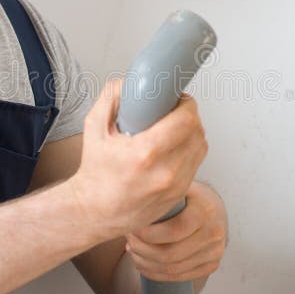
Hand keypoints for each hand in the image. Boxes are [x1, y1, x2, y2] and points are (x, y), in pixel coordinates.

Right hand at [71, 78, 208, 239]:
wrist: (96, 211)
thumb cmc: (96, 173)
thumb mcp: (94, 129)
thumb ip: (110, 98)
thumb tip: (129, 82)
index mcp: (144, 154)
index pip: (186, 119)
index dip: (185, 104)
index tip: (177, 99)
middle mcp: (164, 172)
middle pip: (197, 130)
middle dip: (188, 115)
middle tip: (174, 111)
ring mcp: (175, 186)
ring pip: (201, 146)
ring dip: (192, 132)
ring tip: (174, 128)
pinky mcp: (180, 193)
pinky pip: (196, 162)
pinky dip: (189, 150)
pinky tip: (173, 147)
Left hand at [124, 181, 227, 282]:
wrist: (214, 207)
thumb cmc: (190, 196)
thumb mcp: (180, 186)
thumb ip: (162, 190)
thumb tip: (130, 192)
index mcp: (205, 210)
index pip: (174, 230)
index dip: (148, 235)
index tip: (131, 229)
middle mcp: (214, 232)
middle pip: (170, 253)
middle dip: (142, 250)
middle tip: (128, 241)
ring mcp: (215, 251)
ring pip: (172, 268)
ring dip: (145, 262)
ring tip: (132, 250)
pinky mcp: (212, 265)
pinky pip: (179, 276)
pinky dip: (156, 273)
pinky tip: (143, 263)